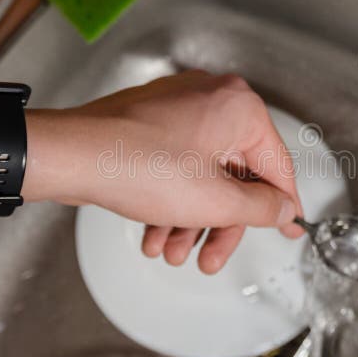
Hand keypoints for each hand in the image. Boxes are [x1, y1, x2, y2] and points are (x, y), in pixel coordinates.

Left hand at [25, 70, 304, 273]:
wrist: (68, 155)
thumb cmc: (134, 164)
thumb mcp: (214, 201)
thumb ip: (261, 208)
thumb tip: (284, 208)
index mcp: (238, 108)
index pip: (276, 165)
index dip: (282, 205)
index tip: (289, 225)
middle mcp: (212, 99)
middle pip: (235, 174)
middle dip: (220, 224)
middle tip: (211, 257)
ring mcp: (180, 107)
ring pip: (203, 174)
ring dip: (191, 220)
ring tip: (172, 251)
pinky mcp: (153, 121)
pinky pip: (177, 166)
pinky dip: (172, 201)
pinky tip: (155, 234)